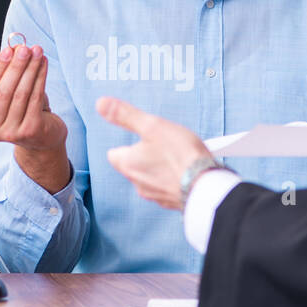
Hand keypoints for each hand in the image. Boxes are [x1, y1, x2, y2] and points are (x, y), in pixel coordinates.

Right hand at [0, 45, 67, 150]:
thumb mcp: (11, 95)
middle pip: (4, 90)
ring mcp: (11, 132)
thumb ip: (9, 74)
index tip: (8, 50)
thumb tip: (15, 48)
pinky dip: (40, 78)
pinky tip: (43, 65)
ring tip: (38, 52)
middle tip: (25, 48)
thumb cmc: (24, 112)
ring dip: (30, 69)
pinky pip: (35, 98)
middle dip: (16, 66)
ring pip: (21, 93)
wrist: (43, 139)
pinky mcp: (30, 131)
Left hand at [96, 96, 210, 210]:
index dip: (127, 145)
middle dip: (145, 156)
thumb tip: (101, 104)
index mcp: (128, 164)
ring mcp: (154, 195)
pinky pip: (166, 188)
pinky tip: (186, 171)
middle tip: (164, 146)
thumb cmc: (181, 155)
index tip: (143, 138)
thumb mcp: (152, 126)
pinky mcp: (170, 202)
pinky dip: (172, 180)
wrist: (205, 185)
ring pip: (150, 178)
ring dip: (159, 169)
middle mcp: (137, 183)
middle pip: (133, 166)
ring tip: (178, 158)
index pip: (114, 154)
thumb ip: (126, 115)